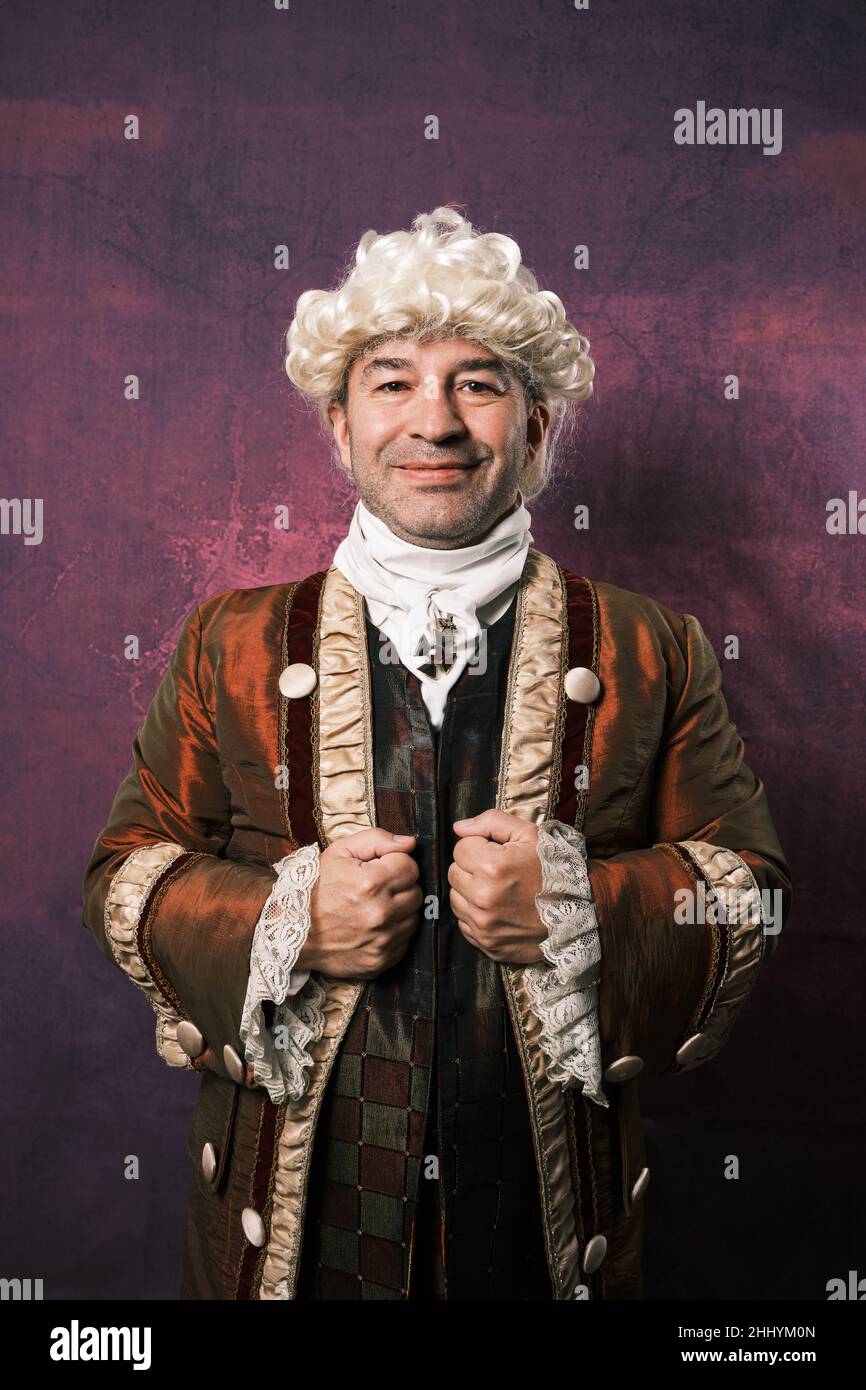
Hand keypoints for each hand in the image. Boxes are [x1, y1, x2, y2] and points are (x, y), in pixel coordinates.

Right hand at [300, 828, 421, 978]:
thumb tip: (410, 843)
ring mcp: (382, 941)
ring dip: (399, 910)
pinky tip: (373, 926)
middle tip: (376, 888)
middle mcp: (381, 914)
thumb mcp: (340, 852)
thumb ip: (377, 840)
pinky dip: (394, 933)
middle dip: (400, 886)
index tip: (378, 869)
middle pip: (416, 892)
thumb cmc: (315, 888)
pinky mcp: (380, 961)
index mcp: (372, 883)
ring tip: (373, 907)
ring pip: (413, 917)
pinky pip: (405, 941)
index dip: (395, 864)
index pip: (410, 866)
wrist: (291, 931)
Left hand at [448, 809, 547, 964]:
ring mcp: (484, 925)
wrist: (581, 912)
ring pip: (456, 899)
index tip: (498, 853)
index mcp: (492, 867)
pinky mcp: (487, 944)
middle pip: (454, 873)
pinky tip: (499, 910)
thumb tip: (458, 828)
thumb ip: (491, 822)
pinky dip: (476, 915)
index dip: (479, 847)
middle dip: (471, 869)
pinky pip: (464, 923)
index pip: (460, 848)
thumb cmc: (555, 869)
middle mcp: (483, 898)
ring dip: (471, 893)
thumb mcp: (530, 835)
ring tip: (499, 891)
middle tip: (498, 872)